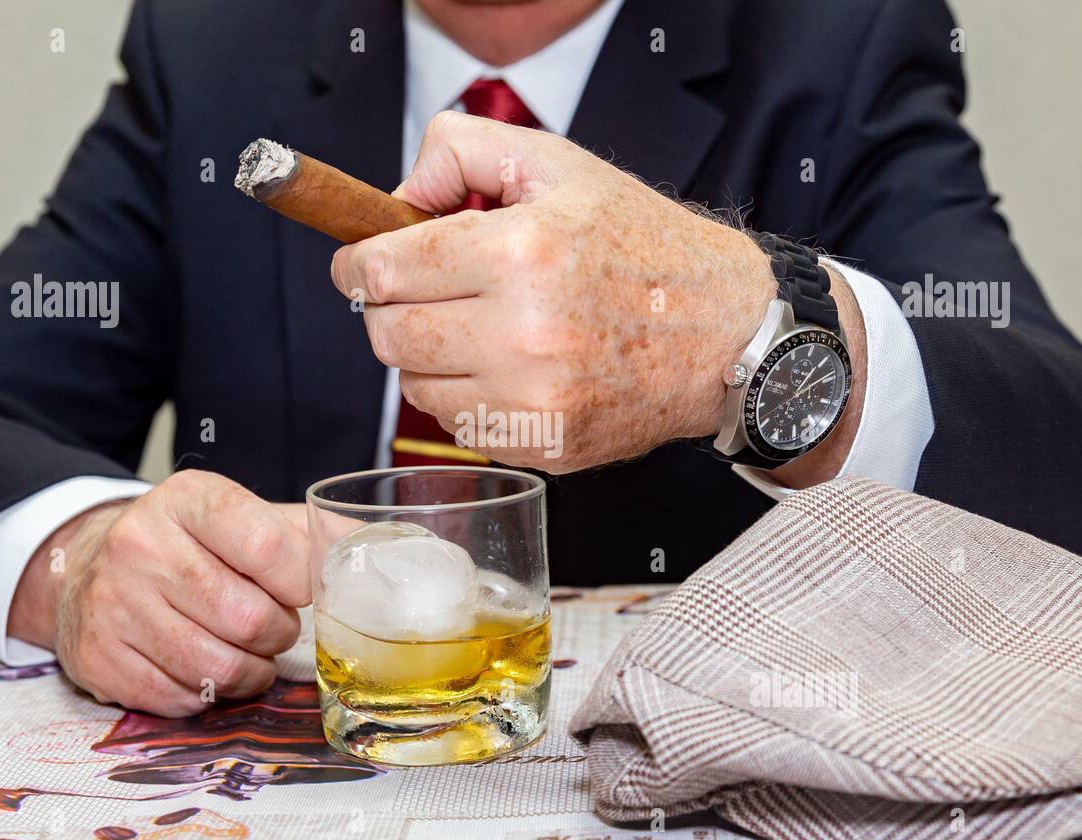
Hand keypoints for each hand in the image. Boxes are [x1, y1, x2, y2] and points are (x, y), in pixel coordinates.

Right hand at [7, 470, 311, 716]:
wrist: (89, 563)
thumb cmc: (189, 544)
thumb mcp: (240, 515)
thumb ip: (308, 530)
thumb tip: (376, 545)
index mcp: (188, 500)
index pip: (267, 547)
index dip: (299, 581)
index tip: (301, 590)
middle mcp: (141, 545)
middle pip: (248, 618)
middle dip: (279, 633)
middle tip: (276, 628)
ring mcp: (113, 603)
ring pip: (217, 666)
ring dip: (251, 671)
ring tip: (250, 652)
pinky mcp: (98, 656)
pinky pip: (182, 697)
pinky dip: (209, 694)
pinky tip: (207, 668)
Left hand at [330, 111, 862, 474]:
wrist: (726, 335)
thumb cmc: (644, 246)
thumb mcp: (560, 165)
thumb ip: (464, 150)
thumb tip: (398, 195)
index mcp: (522, 253)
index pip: (384, 270)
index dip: (355, 265)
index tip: (356, 264)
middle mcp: (523, 334)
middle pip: (388, 334)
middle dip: (385, 308)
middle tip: (413, 292)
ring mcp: (534, 401)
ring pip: (415, 387)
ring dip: (424, 356)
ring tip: (467, 327)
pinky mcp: (543, 445)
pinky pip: (458, 427)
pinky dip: (462, 397)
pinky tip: (499, 367)